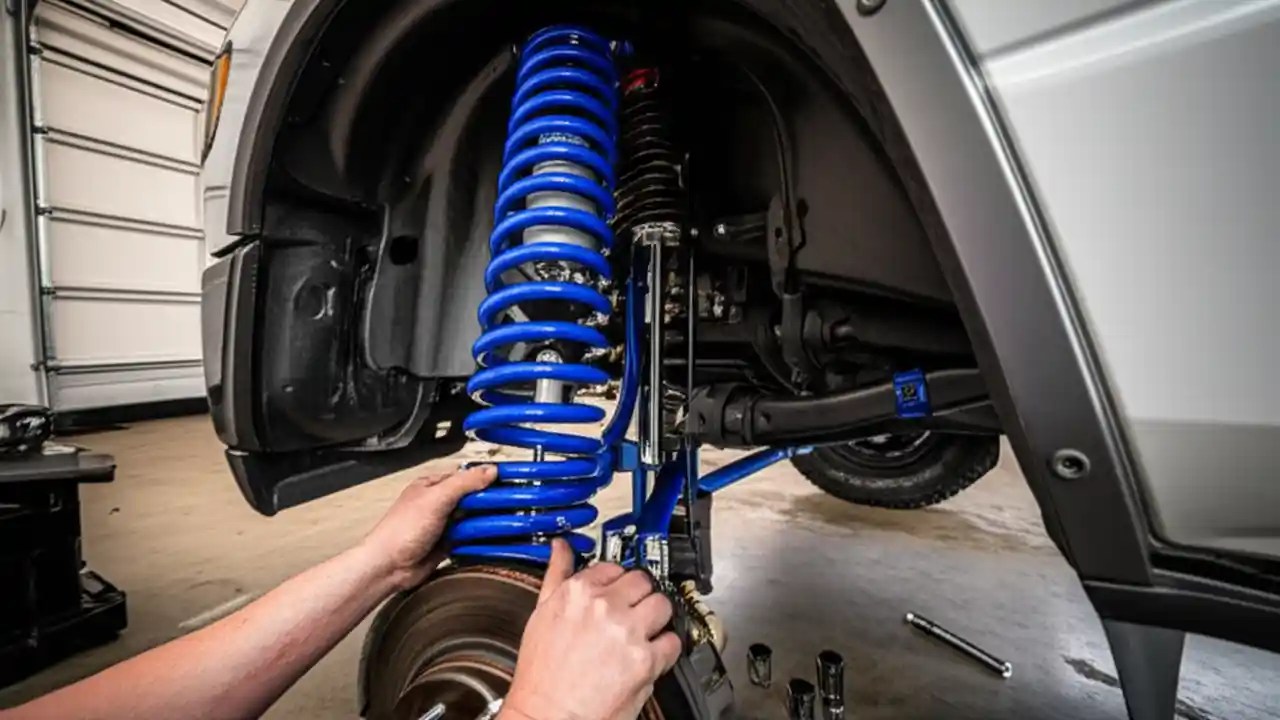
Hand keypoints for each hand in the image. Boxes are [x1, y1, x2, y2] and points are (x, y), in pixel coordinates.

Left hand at [360, 464, 496, 590]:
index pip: (465, 475)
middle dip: (488, 501)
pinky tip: (489, 538)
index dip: (485, 477)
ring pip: (472, 519)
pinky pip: (469, 538)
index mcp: (432, 486)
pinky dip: (479, 539)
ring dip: (484, 521)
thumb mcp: (436, 499)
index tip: (507, 481)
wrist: (389, 567)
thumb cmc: (400, 531)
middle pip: (472, 498)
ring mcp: (443, 525)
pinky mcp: (447, 544)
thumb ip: (464, 483)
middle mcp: (438, 504)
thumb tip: (489, 471)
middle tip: (509, 503)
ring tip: (503, 520)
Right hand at [503, 539, 682, 719]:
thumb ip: (556, 576)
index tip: (617, 592)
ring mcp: (627, 632)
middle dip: (639, 596)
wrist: (547, 716)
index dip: (616, 583)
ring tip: (643, 633)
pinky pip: (672, 642)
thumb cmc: (541, 675)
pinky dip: (665, 650)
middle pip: (642, 581)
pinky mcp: (645, 660)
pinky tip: (649, 656)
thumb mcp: (541, 616)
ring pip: (662, 605)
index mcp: (577, 592)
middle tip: (632, 613)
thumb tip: (561, 548)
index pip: (612, 567)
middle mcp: (604, 607)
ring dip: (656, 618)